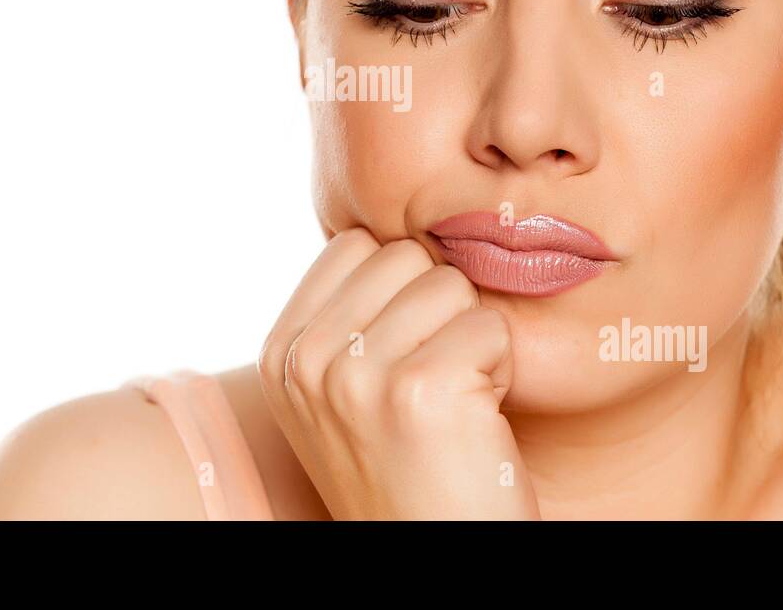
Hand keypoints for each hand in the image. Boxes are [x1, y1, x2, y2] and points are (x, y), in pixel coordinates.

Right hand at [258, 227, 540, 519]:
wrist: (435, 554)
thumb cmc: (410, 468)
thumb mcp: (343, 390)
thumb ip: (348, 313)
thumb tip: (394, 229)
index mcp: (280, 352)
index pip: (356, 245)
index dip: (401, 290)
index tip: (401, 357)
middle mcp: (306, 361)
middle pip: (406, 256)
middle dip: (438, 310)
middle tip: (433, 384)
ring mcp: (355, 375)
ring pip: (451, 284)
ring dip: (472, 339)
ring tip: (454, 402)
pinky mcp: (418, 391)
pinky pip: (491, 327)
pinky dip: (501, 371)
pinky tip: (477, 421)